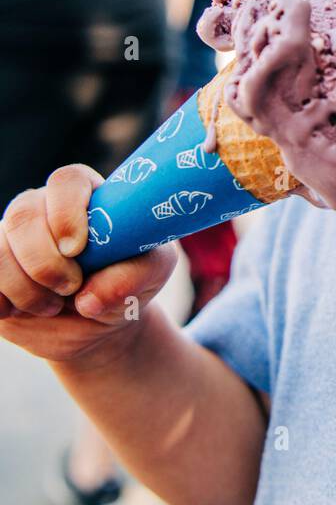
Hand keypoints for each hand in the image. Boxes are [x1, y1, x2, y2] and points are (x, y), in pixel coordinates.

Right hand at [0, 164, 176, 366]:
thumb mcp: (152, 273)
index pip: (66, 181)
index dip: (66, 211)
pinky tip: (24, 311)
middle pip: (23, 214)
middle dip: (45, 261)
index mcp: (85, 195)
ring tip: (54, 306)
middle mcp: (42, 208)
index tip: (77, 249)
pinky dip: (3, 302)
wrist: (99, 323)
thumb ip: (134, 275)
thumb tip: (89, 299)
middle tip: (72, 287)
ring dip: (26, 288)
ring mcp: (12, 238)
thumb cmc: (129, 281)